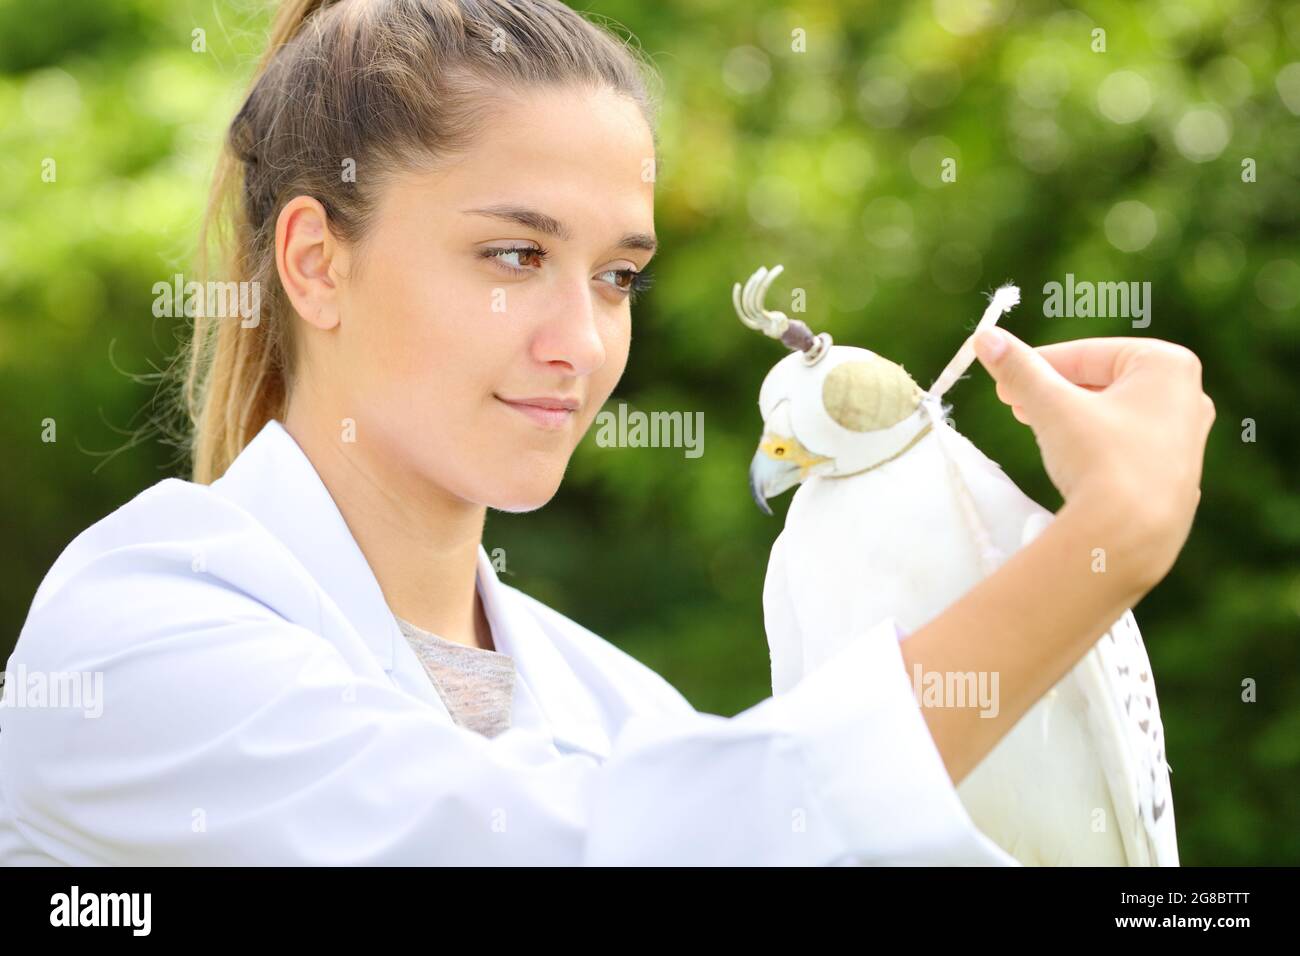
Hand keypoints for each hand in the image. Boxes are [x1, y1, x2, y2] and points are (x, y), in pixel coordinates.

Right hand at [972, 328, 1214, 589]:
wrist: (1131, 536)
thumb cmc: (1099, 458)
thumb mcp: (1051, 407)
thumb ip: (1019, 369)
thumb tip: (985, 337)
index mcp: (1167, 365)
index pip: (1089, 353)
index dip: (1039, 363)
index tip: (1005, 376)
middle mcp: (1188, 396)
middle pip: (1103, 381)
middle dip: (1054, 390)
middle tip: (1014, 401)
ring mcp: (1187, 439)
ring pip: (1114, 414)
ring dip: (1071, 416)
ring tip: (1036, 427)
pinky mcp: (1176, 475)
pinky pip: (1127, 445)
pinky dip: (1095, 445)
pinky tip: (1070, 460)